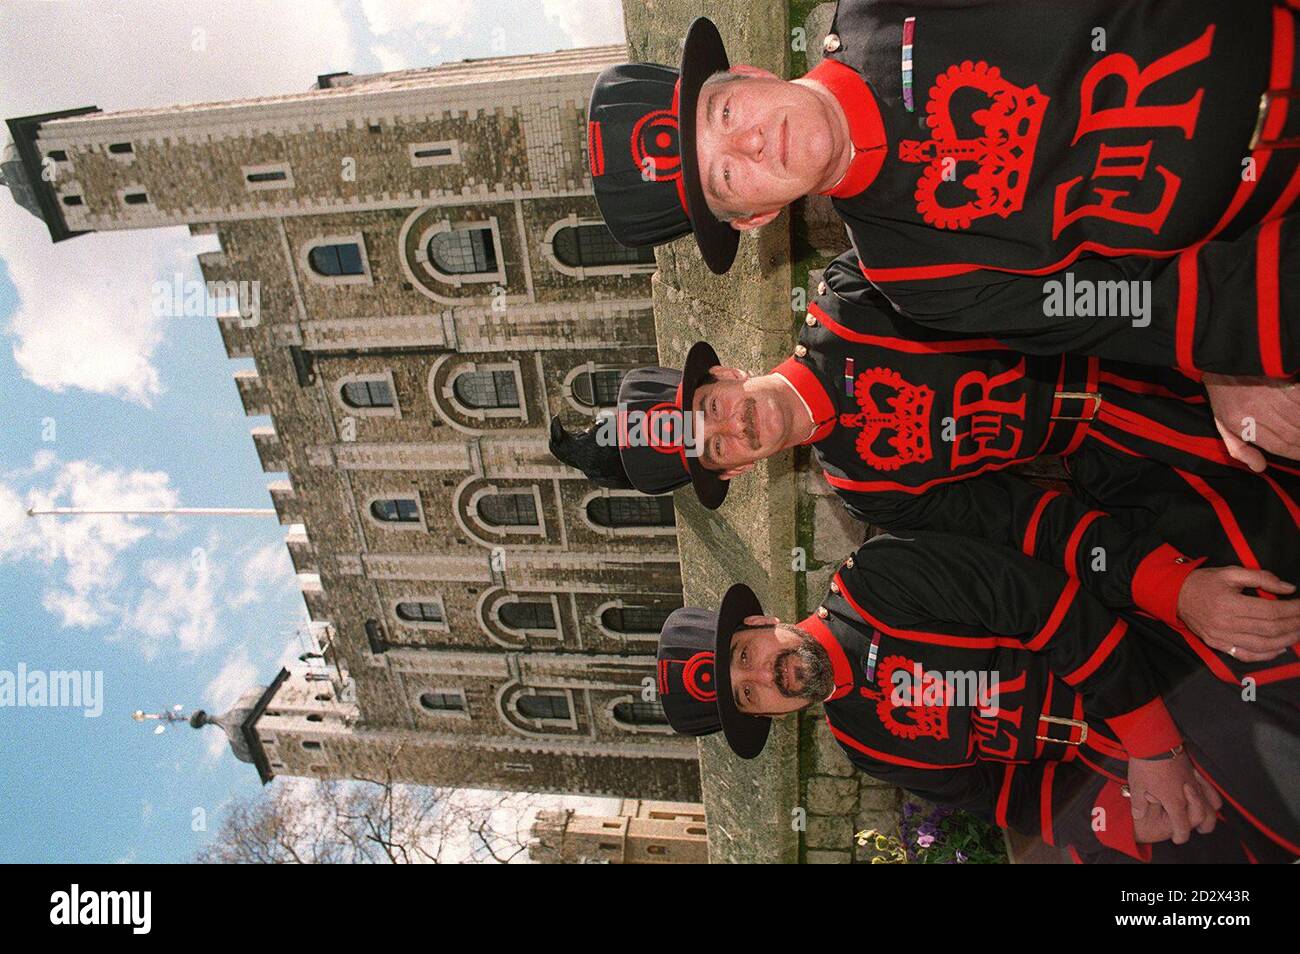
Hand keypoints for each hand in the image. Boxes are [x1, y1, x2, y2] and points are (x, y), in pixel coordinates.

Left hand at [1127, 754, 1221, 843]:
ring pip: (1212, 802)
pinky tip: (1202, 792)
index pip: (1182, 826)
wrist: (1153, 739)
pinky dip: (1209, 792)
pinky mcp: (1194, 769)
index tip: (1176, 839)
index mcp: (1175, 802)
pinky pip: (1208, 786)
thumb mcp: (1137, 787)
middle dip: (1203, 826)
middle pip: (1205, 817)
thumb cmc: (1144, 765)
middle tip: (1197, 830)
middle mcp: (1189, 794)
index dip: (1180, 836)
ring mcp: (1194, 781)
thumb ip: (1139, 804)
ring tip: (1205, 814)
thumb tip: (1138, 815)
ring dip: (1209, 810)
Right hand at [1177, 566, 1299, 660]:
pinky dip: (1266, 655)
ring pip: (1262, 645)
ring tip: (1299, 633)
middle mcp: (1226, 623)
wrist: (1175, 596)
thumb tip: (1288, 588)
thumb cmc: (1204, 582)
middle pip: (1269, 629)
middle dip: (1293, 624)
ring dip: (1286, 641)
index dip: (1292, 610)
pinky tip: (1280, 649)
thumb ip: (1261, 578)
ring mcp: (1222, 637)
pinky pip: (1246, 655)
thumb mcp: (1231, 572)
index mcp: (1229, 603)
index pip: (1270, 611)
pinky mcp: (1218, 645)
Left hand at [1203, 373, 1299, 470]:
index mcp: (1241, 422)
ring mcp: (1271, 394)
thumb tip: (1259, 467)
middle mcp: (1257, 410)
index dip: (1297, 453)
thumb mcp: (1222, 422)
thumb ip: (1239, 447)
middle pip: (1294, 434)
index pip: (1279, 445)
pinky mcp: (1282, 380)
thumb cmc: (1224, 393)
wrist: (1222, 360)